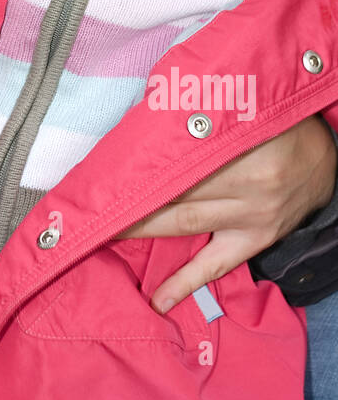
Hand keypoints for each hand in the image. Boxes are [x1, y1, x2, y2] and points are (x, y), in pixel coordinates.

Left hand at [116, 115, 336, 313]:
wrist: (327, 155)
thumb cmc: (270, 117)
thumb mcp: (237, 99)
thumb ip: (194, 110)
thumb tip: (142, 117)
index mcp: (237, 143)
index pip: (173, 156)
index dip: (134, 164)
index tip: (97, 169)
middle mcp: (245, 183)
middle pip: (172, 192)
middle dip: (128, 199)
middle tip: (86, 204)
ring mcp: (251, 215)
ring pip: (184, 224)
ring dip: (142, 230)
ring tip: (100, 237)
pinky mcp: (257, 238)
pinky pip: (215, 265)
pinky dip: (184, 283)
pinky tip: (158, 300)